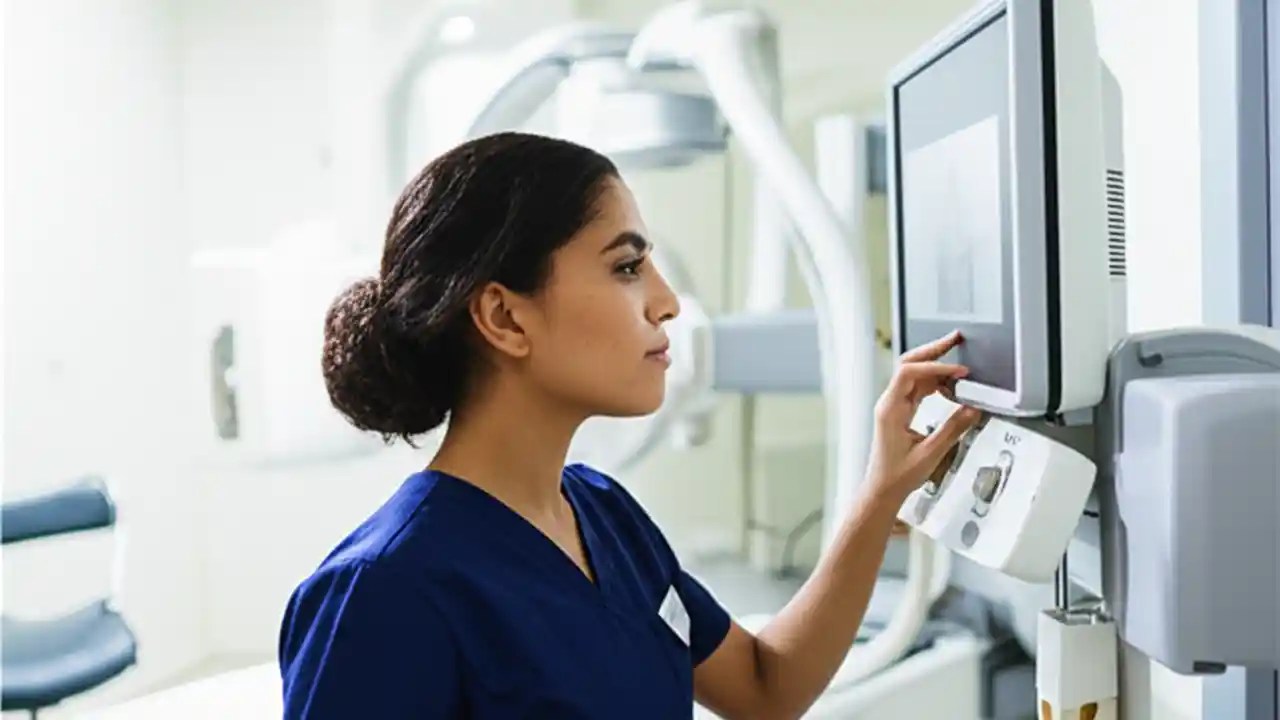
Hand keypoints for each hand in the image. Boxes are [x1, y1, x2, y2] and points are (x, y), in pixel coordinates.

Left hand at [867, 331, 982, 501]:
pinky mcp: (900, 412)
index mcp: (890, 409)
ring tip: (958, 359)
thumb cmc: (897, 475)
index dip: (935, 367)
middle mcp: (889, 403)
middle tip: (955, 338)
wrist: (883, 489)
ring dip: (936, 365)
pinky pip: (918, 388)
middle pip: (909, 364)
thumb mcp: (930, 454)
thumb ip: (952, 429)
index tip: (958, 371)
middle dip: (933, 350)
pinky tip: (951, 385)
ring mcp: (894, 406)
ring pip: (914, 375)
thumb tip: (971, 409)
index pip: (909, 373)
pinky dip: (935, 382)